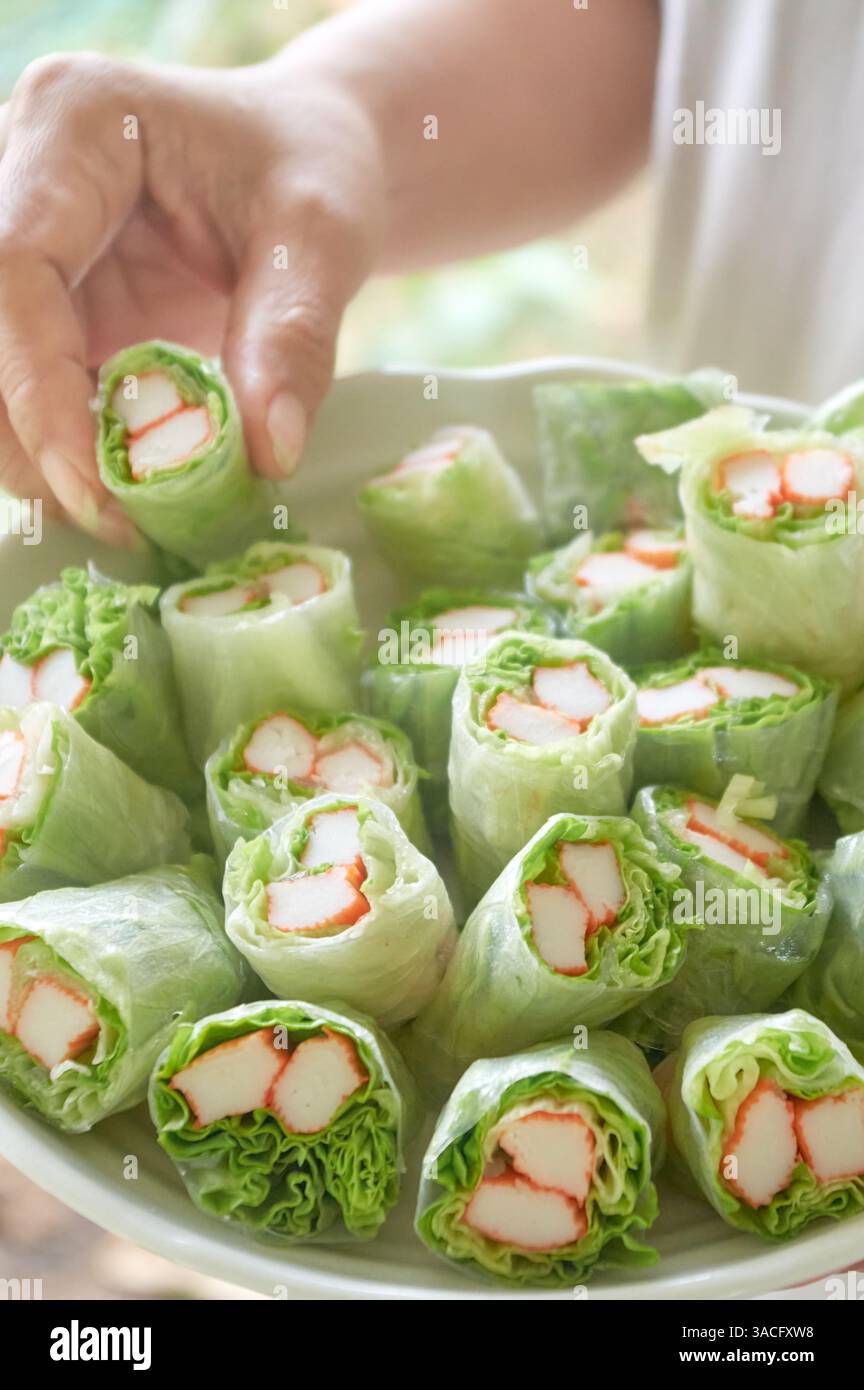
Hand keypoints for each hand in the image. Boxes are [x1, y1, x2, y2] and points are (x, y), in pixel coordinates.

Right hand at [0, 51, 384, 542]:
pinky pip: (21, 385)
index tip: (96, 487)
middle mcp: (21, 170)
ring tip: (120, 520)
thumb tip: (267, 452)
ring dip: (33, 453)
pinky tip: (117, 493)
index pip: (14, 262)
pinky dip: (61, 448)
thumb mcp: (323, 238)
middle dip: (28, 437)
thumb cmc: (312, 167)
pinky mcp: (42, 300)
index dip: (39, 387)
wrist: (304, 158)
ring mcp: (23, 238)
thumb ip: (294, 336)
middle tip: (110, 522)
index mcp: (77, 122)